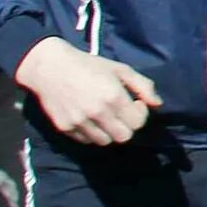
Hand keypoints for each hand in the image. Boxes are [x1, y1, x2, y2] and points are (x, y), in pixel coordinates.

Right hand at [16, 38, 160, 145]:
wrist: (49, 67)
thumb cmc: (89, 65)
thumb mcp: (120, 69)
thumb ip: (143, 86)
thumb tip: (157, 104)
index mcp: (113, 97)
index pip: (137, 123)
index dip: (140, 114)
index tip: (134, 104)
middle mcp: (97, 113)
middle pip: (124, 137)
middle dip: (127, 127)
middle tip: (121, 114)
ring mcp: (79, 122)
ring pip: (105, 141)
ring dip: (109, 132)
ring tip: (105, 117)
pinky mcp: (65, 128)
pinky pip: (86, 140)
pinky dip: (91, 133)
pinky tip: (89, 118)